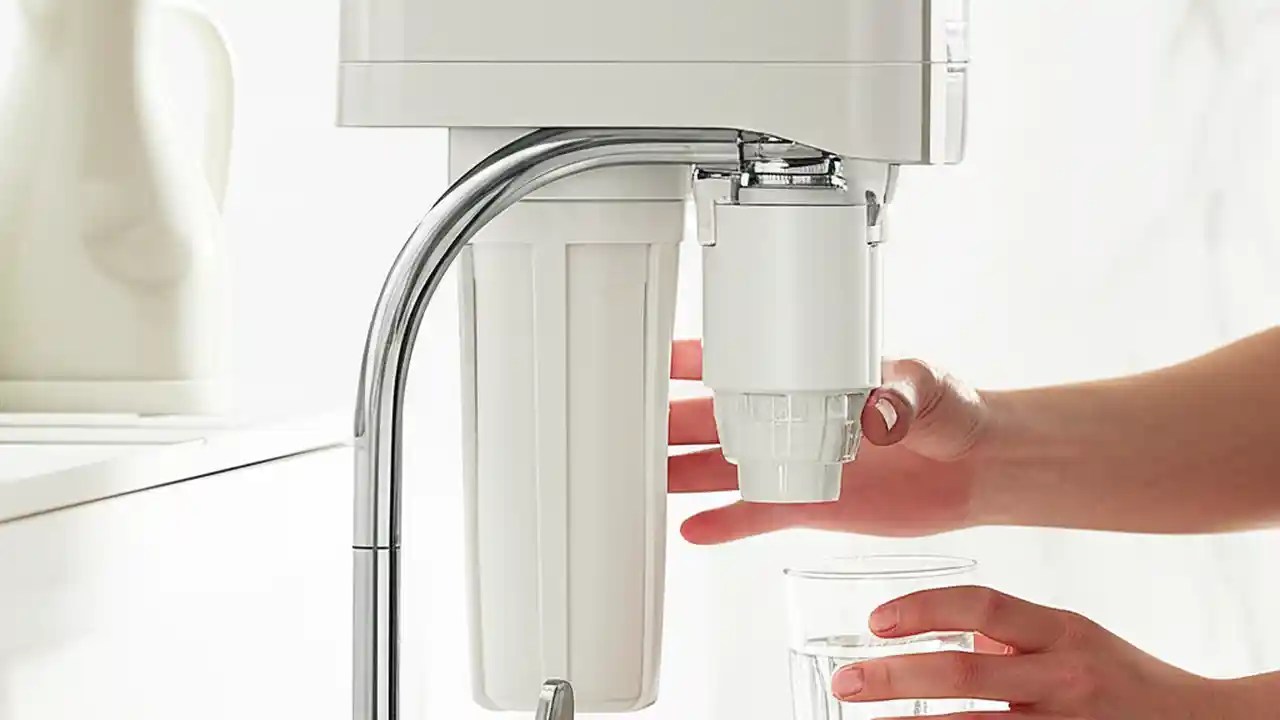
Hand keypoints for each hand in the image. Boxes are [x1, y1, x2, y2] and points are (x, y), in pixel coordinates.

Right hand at [669, 340, 990, 541]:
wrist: (978, 466)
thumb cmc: (955, 409)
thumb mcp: (930, 388)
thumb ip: (901, 395)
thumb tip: (877, 409)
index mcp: (813, 378)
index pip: (742, 363)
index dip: (695, 360)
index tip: (655, 359)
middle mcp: (795, 416)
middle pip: (713, 418)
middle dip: (667, 418)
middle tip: (627, 423)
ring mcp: (796, 459)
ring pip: (721, 465)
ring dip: (681, 469)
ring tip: (640, 476)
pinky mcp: (808, 501)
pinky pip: (754, 512)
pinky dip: (722, 521)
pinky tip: (691, 527)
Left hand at [830, 586, 1227, 719]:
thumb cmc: (1122, 678)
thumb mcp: (1072, 638)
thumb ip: (1011, 634)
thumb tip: (945, 628)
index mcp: (1061, 632)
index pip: (984, 605)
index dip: (925, 607)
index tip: (875, 621)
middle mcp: (1064, 677)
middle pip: (965, 671)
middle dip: (896, 676)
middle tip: (847, 680)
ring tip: (865, 719)